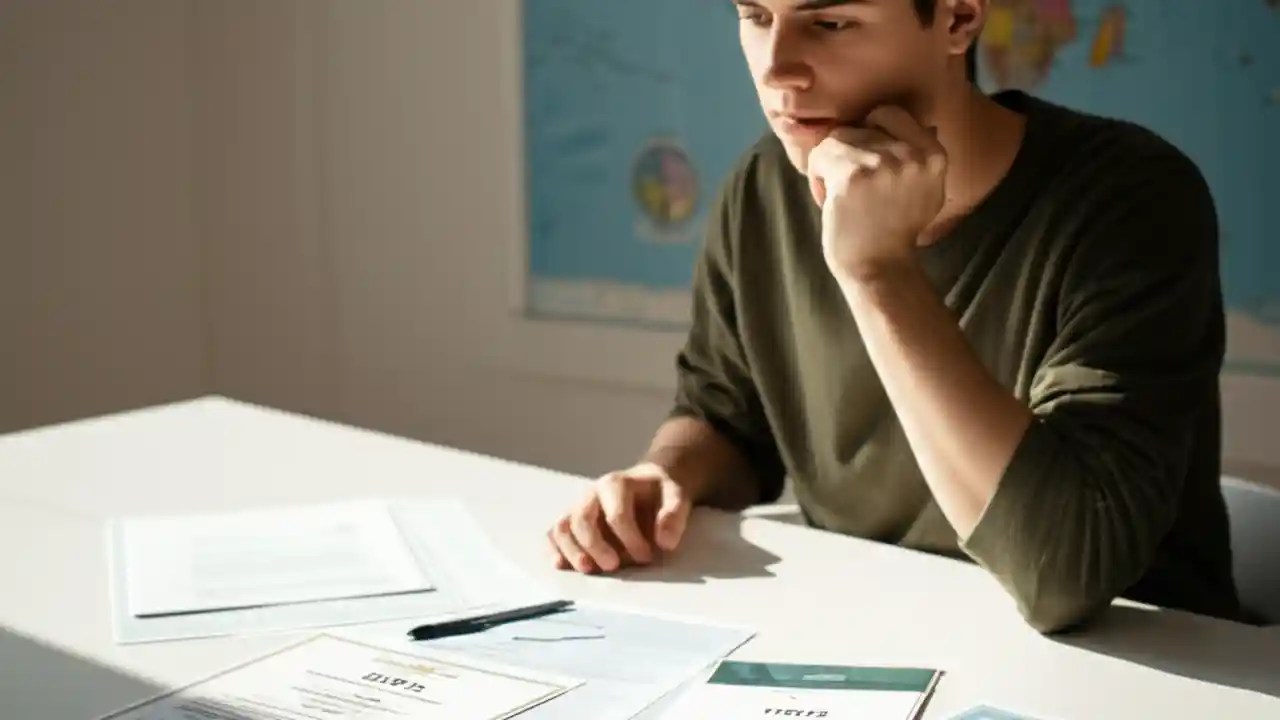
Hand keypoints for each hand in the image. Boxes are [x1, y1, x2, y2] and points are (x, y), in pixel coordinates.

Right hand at [546, 462, 691, 573]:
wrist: (648, 484)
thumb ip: (674, 515)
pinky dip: (555, 550)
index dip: (630, 539)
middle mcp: (592, 494)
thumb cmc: (659, 493)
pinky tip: (561, 565)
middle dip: (596, 546)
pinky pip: (554, 534)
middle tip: (614, 566)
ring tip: (588, 569)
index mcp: (616, 484)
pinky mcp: (571, 522)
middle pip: (582, 519)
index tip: (647, 557)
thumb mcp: (676, 496)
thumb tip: (665, 542)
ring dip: (572, 551)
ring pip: (563, 527)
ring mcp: (578, 507)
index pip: (616, 514)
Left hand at [806, 106, 946, 284]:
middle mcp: (912, 154)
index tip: (867, 164)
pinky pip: (820, 155)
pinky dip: (817, 177)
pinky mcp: (852, 175)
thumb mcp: (928, 191)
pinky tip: (827, 199)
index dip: (870, 134)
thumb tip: (924, 123)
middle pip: (860, 127)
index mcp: (934, 154)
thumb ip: (924, 157)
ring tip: (840, 194)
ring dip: (831, 165)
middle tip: (851, 187)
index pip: (890, 114)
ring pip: (837, 139)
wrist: (880, 268)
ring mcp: (882, 163)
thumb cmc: (896, 231)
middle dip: (849, 154)